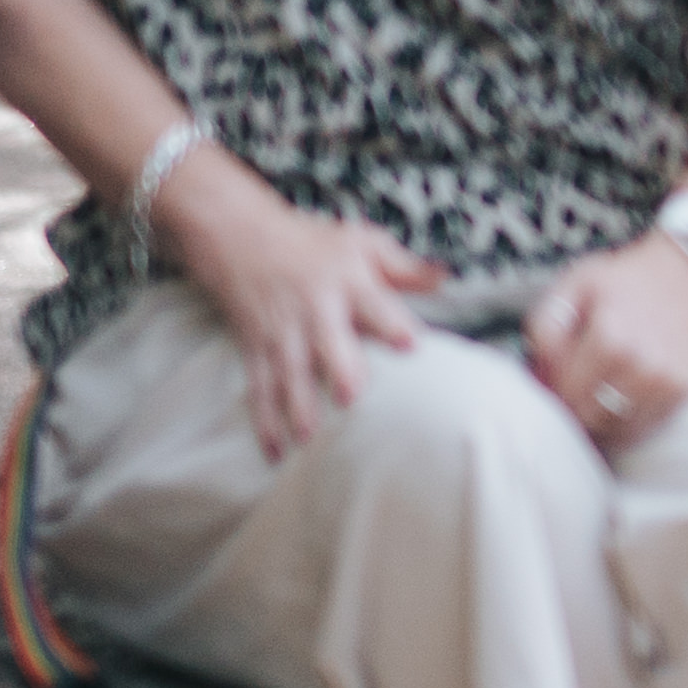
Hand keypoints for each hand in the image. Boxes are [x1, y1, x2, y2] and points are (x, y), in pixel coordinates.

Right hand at [158, 163, 439, 462]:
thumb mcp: (363, 243)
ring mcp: (281, 331)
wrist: (240, 237)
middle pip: (326, 339)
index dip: (391, 323)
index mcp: (347, 281)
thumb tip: (446, 279)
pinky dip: (264, 421)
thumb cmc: (315, 245)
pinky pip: (258, 388)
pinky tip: (275, 450)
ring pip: (288, 371)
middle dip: (336, 367)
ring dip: (296, 404)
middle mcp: (313, 308)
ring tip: (307, 436)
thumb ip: (405, 268)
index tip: (409, 345)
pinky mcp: (255, 348)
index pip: (373, 302)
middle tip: (349, 397)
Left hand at [526, 233, 687, 456]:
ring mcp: (665, 380)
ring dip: (601, 421)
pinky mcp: (685, 388)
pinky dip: (630, 421)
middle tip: (573, 395)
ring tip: (597, 400)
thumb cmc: (633, 276)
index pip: (563, 394)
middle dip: (575, 410)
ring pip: (617, 429)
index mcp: (608, 337)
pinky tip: (624, 399)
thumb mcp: (579, 282)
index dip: (552, 393)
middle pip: (588, 418)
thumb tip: (538, 370)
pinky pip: (646, 425)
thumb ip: (547, 324)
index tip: (553, 384)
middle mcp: (638, 365)